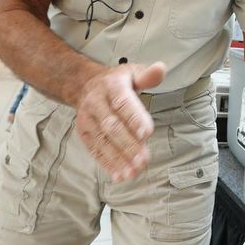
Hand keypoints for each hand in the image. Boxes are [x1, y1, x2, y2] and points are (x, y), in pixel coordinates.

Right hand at [74, 61, 165, 181]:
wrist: (85, 85)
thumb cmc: (117, 81)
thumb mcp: (132, 72)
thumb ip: (147, 75)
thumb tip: (161, 69)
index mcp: (112, 85)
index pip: (122, 102)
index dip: (134, 118)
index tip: (147, 133)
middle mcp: (96, 102)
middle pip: (112, 125)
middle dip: (128, 144)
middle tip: (143, 160)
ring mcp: (88, 119)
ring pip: (102, 141)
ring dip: (118, 159)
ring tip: (133, 172)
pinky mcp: (84, 133)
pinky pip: (95, 150)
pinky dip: (107, 164)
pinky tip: (119, 176)